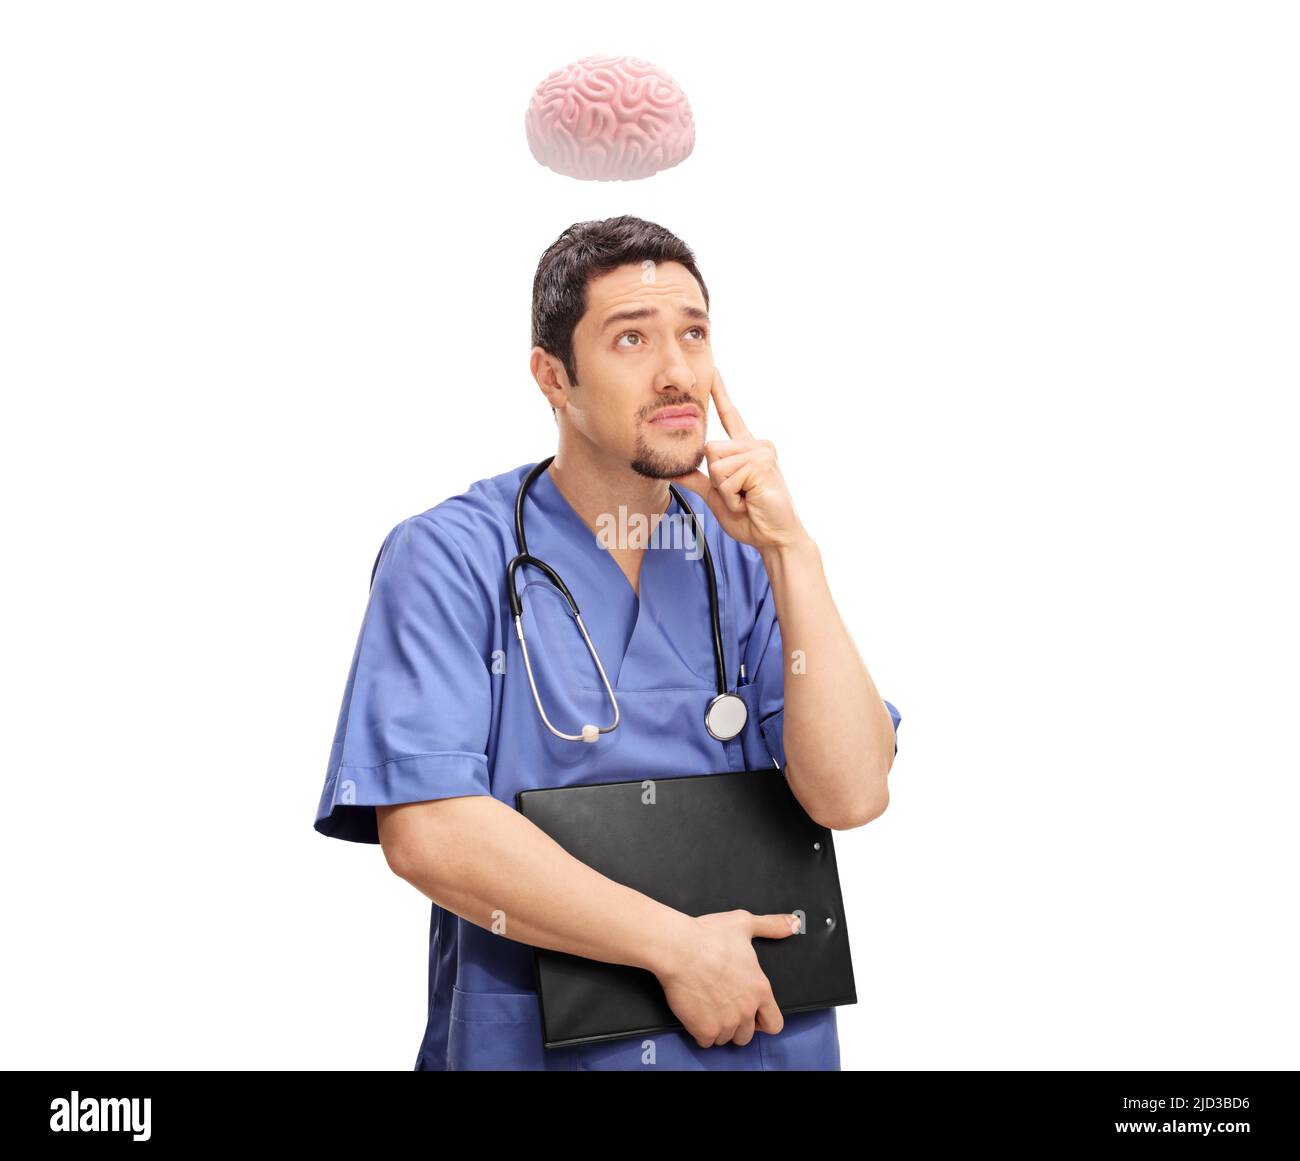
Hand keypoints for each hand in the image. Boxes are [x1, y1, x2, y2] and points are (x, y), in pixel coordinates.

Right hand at [653, 909, 798, 1047]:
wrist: (677, 949)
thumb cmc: (709, 935)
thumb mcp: (744, 923)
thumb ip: (771, 926)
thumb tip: (794, 924)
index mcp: (760, 989)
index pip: (775, 1024)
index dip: (764, 1020)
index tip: (753, 1013)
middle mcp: (746, 1010)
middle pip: (748, 1035)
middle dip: (738, 1025)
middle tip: (725, 1007)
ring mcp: (726, 1022)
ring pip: (726, 1039)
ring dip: (720, 1028)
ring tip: (709, 1008)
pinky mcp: (704, 1029)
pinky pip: (706, 1042)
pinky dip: (701, 1032)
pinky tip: (697, 1015)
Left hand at [670, 368, 808, 550]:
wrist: (775, 537)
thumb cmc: (751, 518)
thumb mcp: (717, 497)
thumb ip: (697, 481)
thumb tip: (672, 471)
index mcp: (745, 450)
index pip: (730, 416)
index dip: (720, 394)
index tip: (714, 370)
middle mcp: (755, 445)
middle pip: (710, 449)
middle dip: (717, 480)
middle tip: (739, 495)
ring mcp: (761, 453)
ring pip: (716, 463)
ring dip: (726, 490)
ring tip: (746, 498)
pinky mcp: (762, 464)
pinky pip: (726, 476)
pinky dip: (733, 495)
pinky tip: (750, 500)